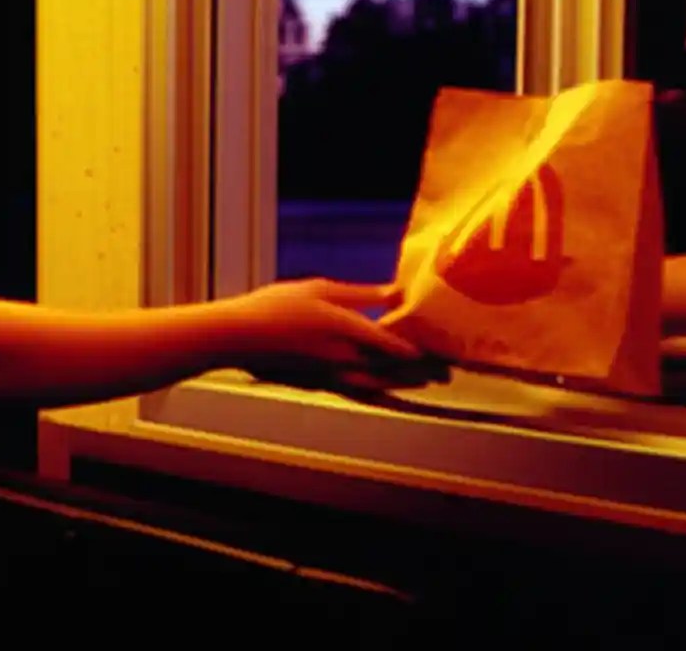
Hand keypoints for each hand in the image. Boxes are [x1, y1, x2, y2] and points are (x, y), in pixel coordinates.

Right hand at [219, 278, 447, 393]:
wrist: (236, 339)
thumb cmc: (275, 306)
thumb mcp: (320, 289)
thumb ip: (361, 294)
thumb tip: (394, 292)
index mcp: (346, 331)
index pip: (396, 346)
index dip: (424, 350)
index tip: (446, 348)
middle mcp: (343, 360)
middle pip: (395, 371)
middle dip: (423, 372)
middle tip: (448, 372)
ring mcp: (332, 377)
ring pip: (380, 387)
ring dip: (406, 386)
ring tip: (428, 383)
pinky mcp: (320, 386)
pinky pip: (360, 394)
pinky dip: (381, 395)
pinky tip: (390, 395)